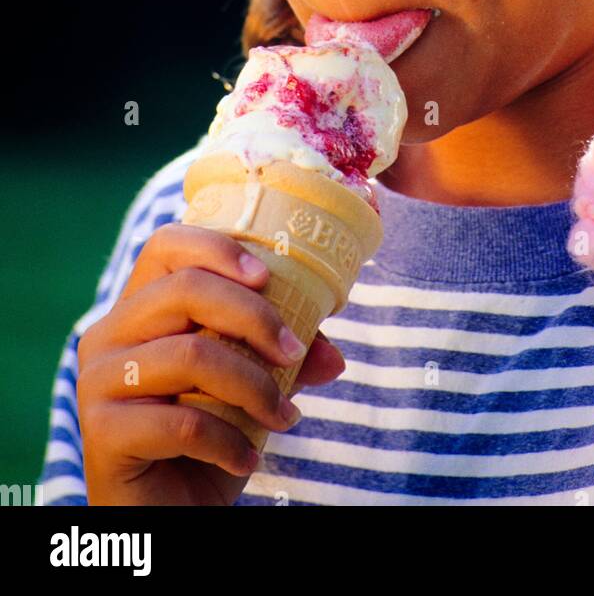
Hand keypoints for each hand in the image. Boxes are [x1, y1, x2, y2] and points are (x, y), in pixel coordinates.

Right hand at [77, 223, 345, 504]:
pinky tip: (247, 457)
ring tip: (283, 417)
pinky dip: (228, 441)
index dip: (218, 248)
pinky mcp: (99, 431)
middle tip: (294, 353)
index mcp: (138, 308)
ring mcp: (97, 381)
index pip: (166, 244)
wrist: (169, 514)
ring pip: (191, 355)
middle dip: (254, 317)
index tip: (268, 277)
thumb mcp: (251, 386)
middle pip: (185, 289)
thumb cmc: (208, 438)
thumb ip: (283, 357)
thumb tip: (332, 355)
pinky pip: (181, 421)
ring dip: (254, 388)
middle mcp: (108, 334)